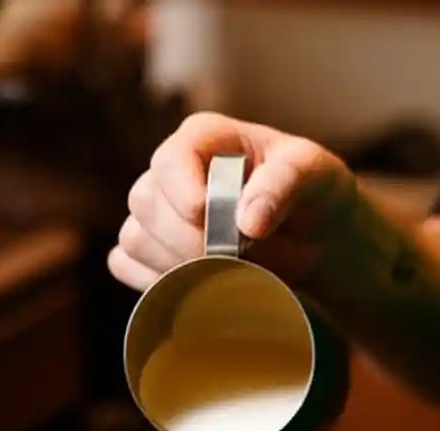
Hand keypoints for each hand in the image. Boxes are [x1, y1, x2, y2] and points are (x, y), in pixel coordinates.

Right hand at [109, 112, 357, 290]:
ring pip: (134, 238)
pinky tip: (195, 284)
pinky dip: (155, 281)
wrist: (312, 235)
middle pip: (145, 203)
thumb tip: (247, 221)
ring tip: (224, 272)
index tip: (213, 222)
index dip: (185, 194)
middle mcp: (171, 169)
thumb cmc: (313, 191)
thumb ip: (283, 184)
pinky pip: (125, 264)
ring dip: (176, 265)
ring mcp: (156, 209)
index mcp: (204, 137)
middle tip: (233, 260)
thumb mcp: (315, 173)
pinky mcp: (148, 247)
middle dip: (187, 241)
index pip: (170, 161)